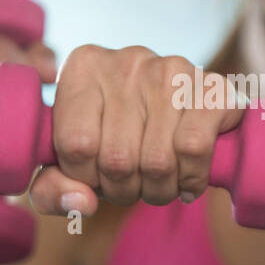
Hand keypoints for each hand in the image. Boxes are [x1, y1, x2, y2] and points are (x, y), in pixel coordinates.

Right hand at [0, 34, 56, 202]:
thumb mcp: (6, 79)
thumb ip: (31, 56)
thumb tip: (47, 67)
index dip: (28, 60)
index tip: (48, 77)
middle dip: (26, 98)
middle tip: (47, 111)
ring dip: (18, 130)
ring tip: (34, 134)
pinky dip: (3, 158)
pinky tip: (12, 157)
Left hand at [28, 45, 244, 216]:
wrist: (183, 113)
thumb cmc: (114, 139)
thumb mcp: (68, 163)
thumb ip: (53, 189)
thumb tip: (82, 204)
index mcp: (83, 68)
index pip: (75, 144)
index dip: (87, 178)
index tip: (96, 177)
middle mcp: (127, 60)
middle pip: (117, 158)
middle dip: (124, 190)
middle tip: (131, 186)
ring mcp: (172, 69)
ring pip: (158, 160)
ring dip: (159, 191)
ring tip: (158, 184)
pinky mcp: (212, 86)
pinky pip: (194, 148)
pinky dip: (191, 179)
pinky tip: (187, 179)